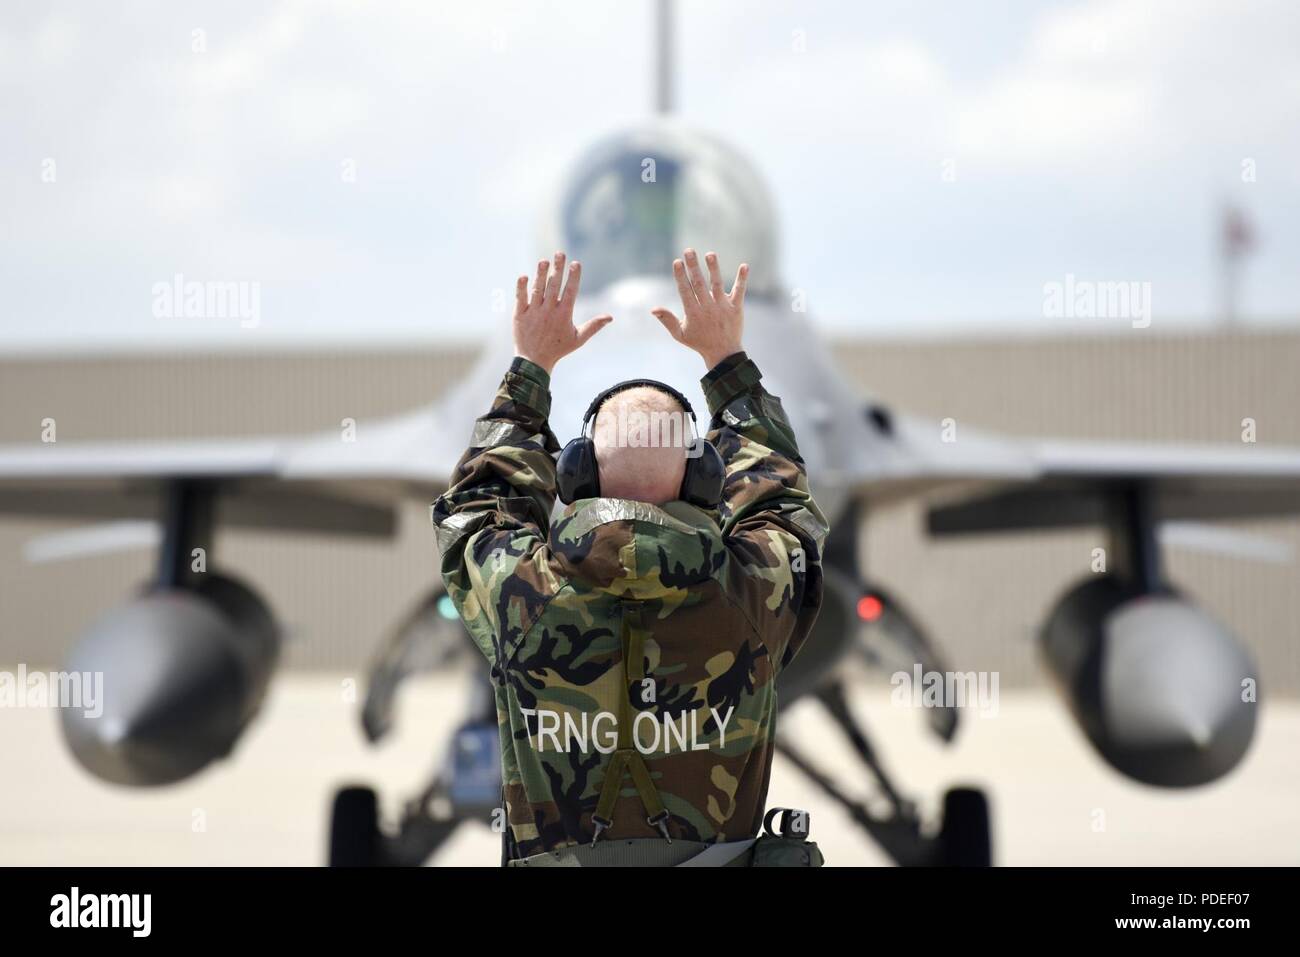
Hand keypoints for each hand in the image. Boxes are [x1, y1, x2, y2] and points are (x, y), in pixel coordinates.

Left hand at [513, 251, 612, 373]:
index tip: (576, 263)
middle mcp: (548, 311)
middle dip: (557, 269)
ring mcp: (533, 312)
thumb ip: (594, 326)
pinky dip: (521, 288)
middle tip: (560, 253)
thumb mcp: (578, 339)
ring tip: (544, 261)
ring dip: (540, 274)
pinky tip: (524, 276)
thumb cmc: (558, 349)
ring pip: (537, 289)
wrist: (534, 361)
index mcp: (563, 315)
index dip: (573, 276)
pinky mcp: (520, 315)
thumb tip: (610, 317)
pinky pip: (520, 298)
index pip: (570, 291)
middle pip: (554, 286)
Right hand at [651, 249, 747, 369]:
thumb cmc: (699, 342)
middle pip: (699, 284)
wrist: (723, 353)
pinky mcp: (736, 307)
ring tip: (710, 254)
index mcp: (693, 313)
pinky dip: (742, 279)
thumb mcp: (680, 334)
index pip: (685, 290)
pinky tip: (744, 266)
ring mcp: (723, 307)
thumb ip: (667, 320)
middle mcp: (708, 308)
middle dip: (693, 266)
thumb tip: (653, 309)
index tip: (677, 261)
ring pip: (717, 284)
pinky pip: (740, 291)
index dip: (680, 276)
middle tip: (689, 250)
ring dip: (713, 268)